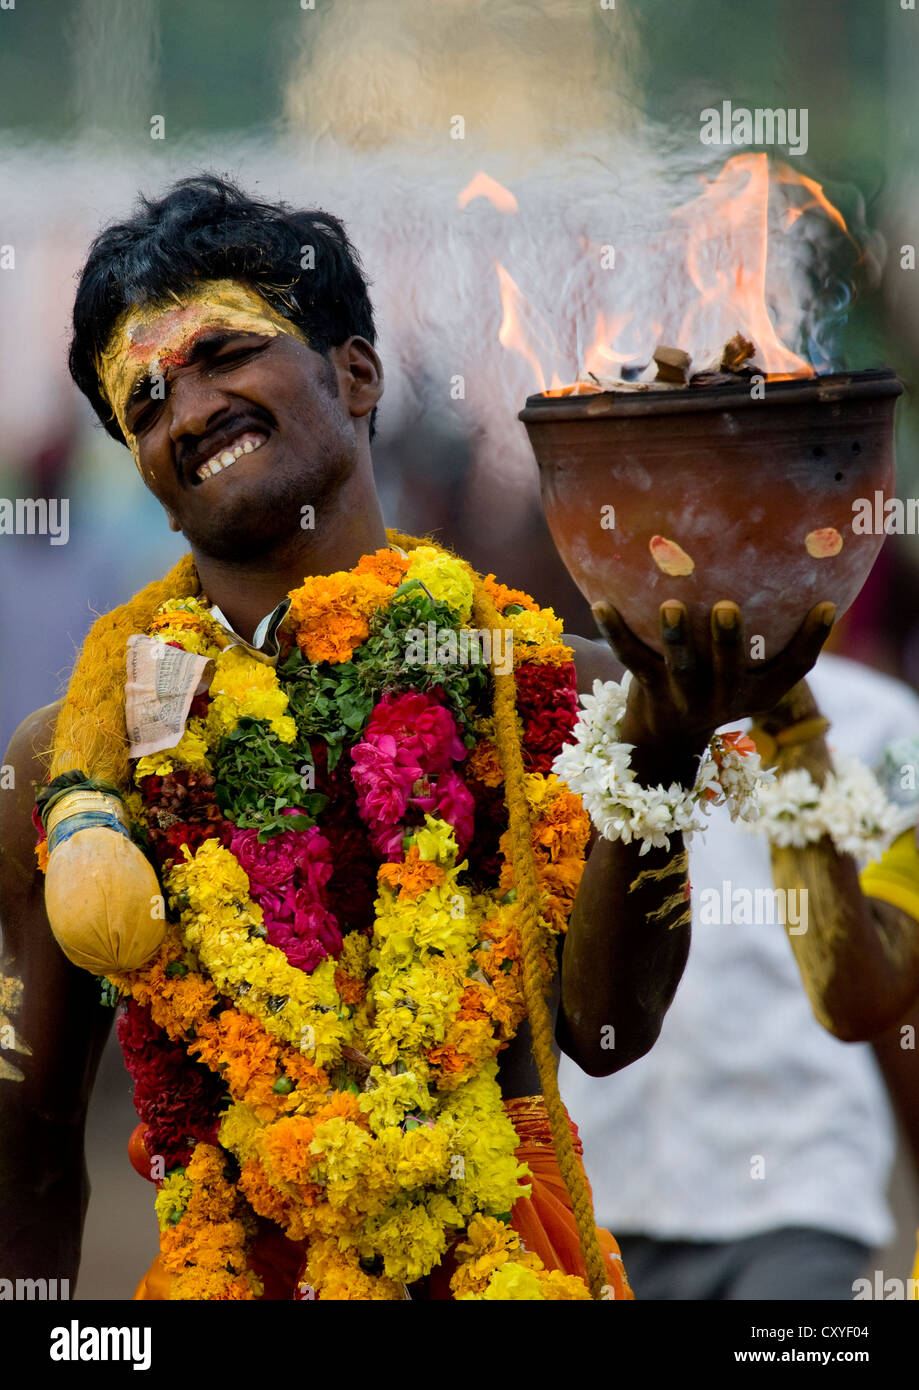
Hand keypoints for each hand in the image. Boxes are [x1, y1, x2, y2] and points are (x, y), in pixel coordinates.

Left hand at [592, 598, 835, 753]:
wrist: (666, 737)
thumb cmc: (719, 686)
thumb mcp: (752, 674)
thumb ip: (776, 637)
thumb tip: (813, 581)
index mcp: (756, 692)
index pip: (792, 670)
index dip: (813, 640)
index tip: (826, 605)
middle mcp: (722, 698)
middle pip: (729, 671)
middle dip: (728, 641)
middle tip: (727, 607)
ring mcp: (683, 697)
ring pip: (680, 668)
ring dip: (675, 638)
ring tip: (671, 607)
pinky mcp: (648, 690)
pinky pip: (630, 659)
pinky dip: (615, 632)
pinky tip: (601, 604)